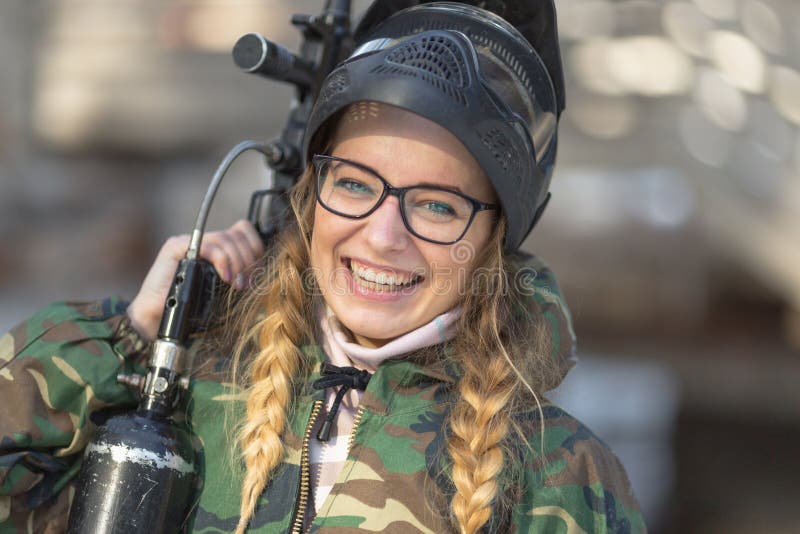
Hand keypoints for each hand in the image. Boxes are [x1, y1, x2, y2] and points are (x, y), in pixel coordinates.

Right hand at [127, 219, 265, 340]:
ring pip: (225, 239)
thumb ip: (240, 277)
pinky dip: (222, 261)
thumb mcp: (225, 291)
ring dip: (237, 263)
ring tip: (236, 284)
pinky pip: (208, 246)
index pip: (243, 230)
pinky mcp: (176, 246)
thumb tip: (263, 273)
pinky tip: (225, 277)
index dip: (255, 248)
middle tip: (247, 283)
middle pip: (237, 235)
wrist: (159, 318)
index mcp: (218, 248)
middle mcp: (205, 240)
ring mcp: (190, 241)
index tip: (257, 271)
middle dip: (248, 260)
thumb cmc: (193, 308)